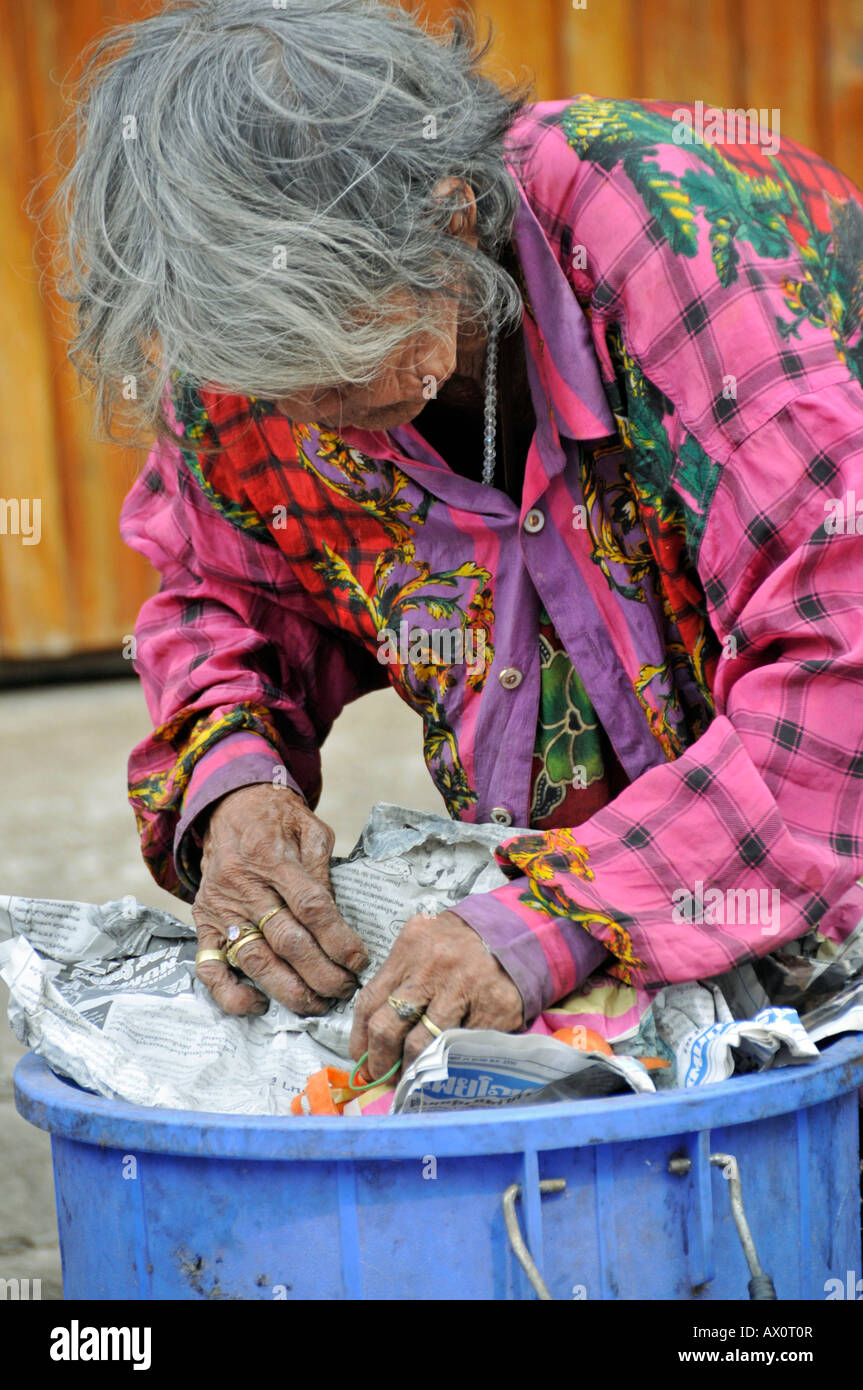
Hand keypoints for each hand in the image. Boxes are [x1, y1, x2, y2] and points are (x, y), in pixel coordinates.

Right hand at [192, 784, 368, 1015]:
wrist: (230, 807)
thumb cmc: (278, 821)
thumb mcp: (310, 830)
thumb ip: (322, 870)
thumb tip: (338, 921)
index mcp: (271, 857)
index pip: (310, 906)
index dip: (337, 939)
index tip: (358, 960)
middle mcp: (242, 886)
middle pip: (286, 941)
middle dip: (321, 973)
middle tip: (345, 990)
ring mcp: (220, 908)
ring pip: (254, 960)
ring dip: (288, 990)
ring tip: (316, 1003)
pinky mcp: (203, 924)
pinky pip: (209, 968)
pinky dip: (231, 995)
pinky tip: (259, 1005)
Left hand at [350, 910, 523, 1079]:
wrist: (518, 934)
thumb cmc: (462, 945)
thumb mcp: (424, 943)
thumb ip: (399, 975)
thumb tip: (371, 1029)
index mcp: (410, 950)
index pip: (370, 1001)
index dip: (360, 1037)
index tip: (361, 1058)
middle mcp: (433, 968)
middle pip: (388, 1027)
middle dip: (381, 1061)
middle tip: (385, 1076)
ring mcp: (464, 989)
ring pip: (421, 1044)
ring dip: (413, 1069)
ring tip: (414, 1076)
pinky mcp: (493, 1009)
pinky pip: (460, 1048)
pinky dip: (450, 1061)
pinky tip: (446, 1065)